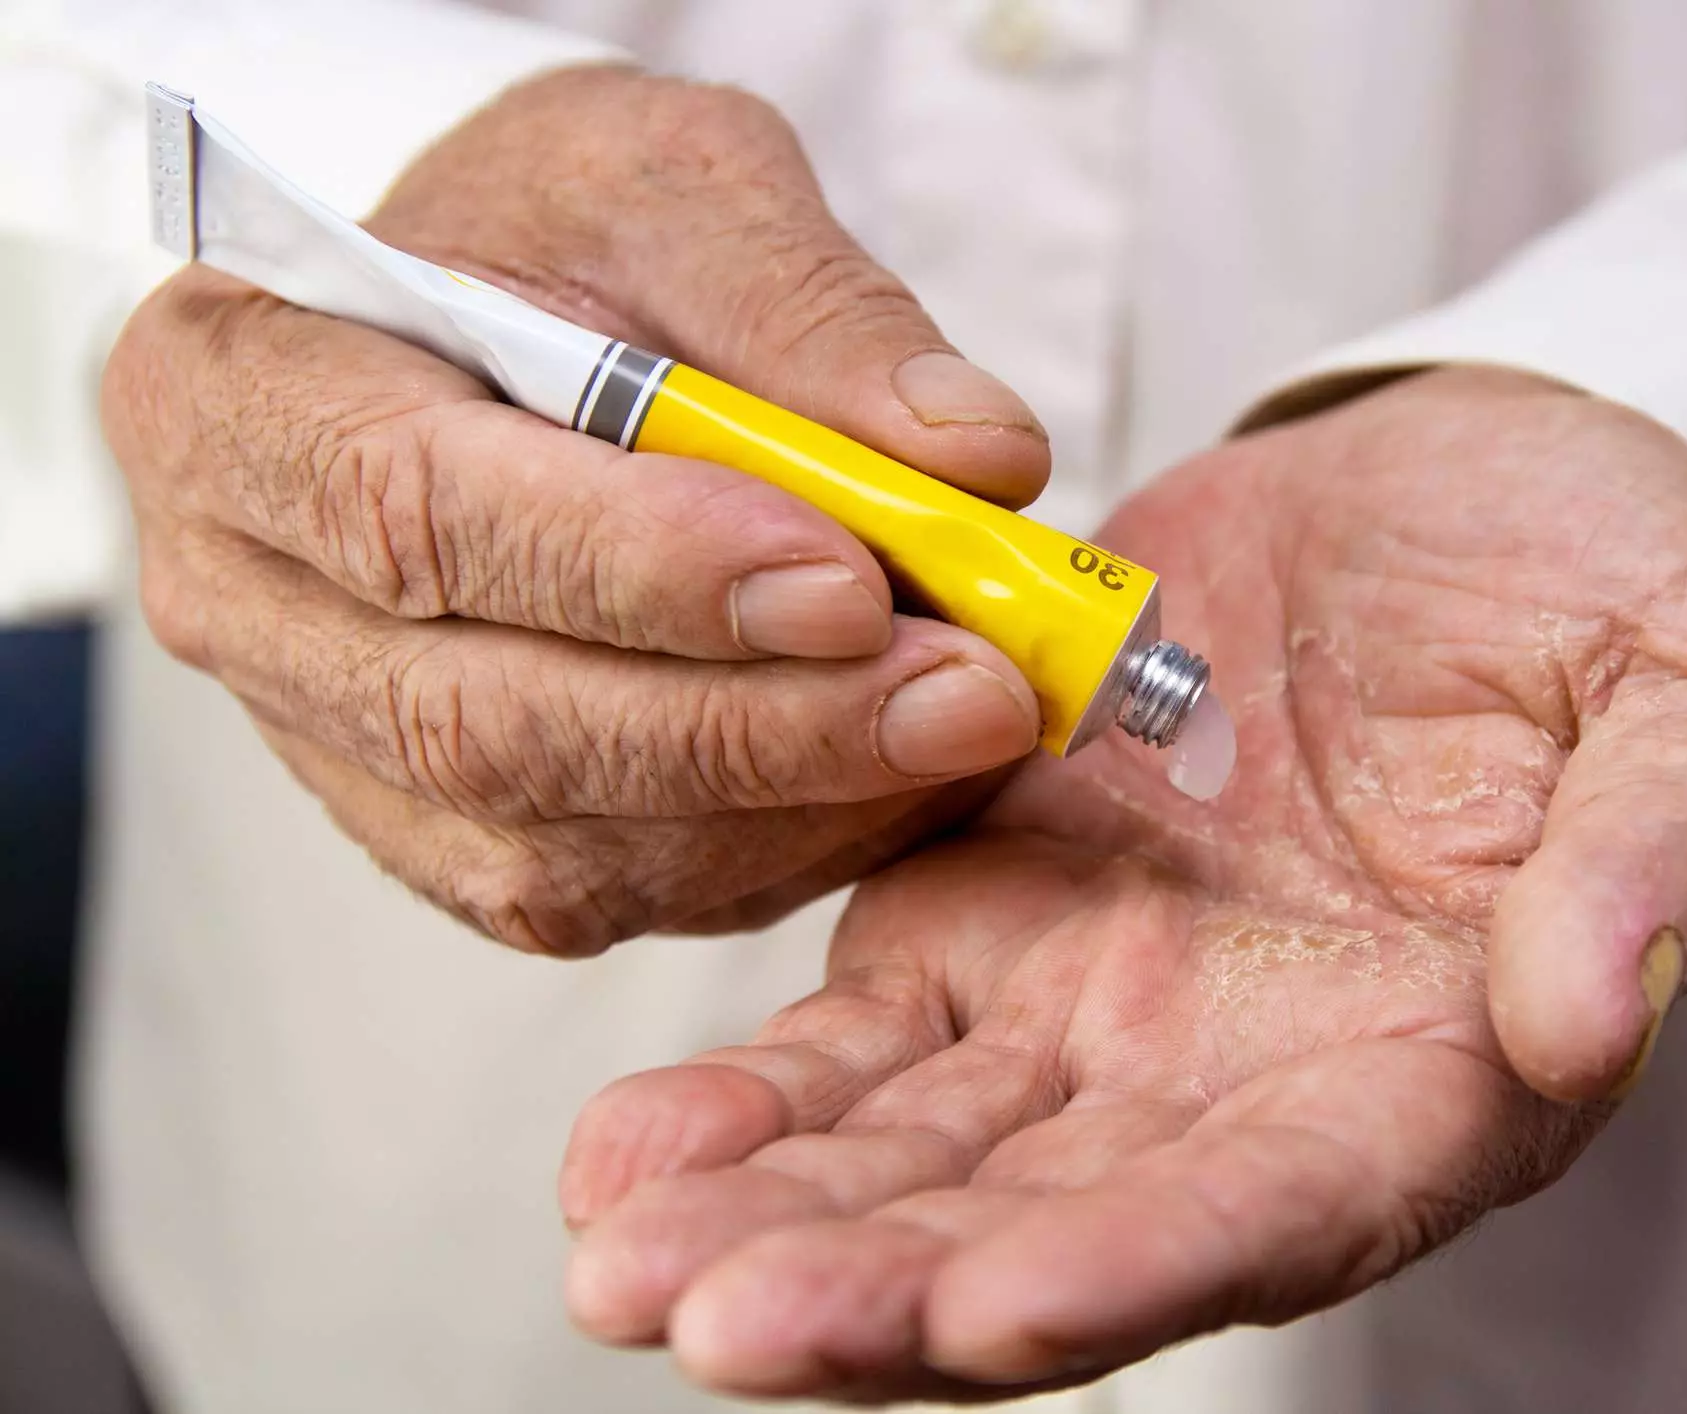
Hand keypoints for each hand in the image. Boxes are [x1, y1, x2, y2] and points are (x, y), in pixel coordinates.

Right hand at [100, 65, 1049, 955]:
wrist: (499, 326)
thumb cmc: (558, 235)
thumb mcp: (671, 183)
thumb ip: (808, 304)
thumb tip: (977, 456)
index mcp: (236, 396)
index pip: (417, 509)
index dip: (638, 566)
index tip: (849, 580)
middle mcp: (252, 603)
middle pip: (490, 718)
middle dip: (756, 722)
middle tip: (969, 690)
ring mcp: (340, 749)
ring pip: (560, 843)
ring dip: (791, 802)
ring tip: (969, 726)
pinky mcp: (445, 841)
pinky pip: (612, 893)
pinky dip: (777, 847)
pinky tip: (899, 776)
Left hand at [556, 368, 1686, 1399]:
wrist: (1464, 492)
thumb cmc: (1626, 598)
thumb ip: (1672, 853)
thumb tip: (1587, 1012)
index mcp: (1437, 1067)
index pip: (1294, 1205)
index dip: (1146, 1262)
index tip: (995, 1305)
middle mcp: (1251, 1086)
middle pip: (1062, 1228)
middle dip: (891, 1294)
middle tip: (717, 1327)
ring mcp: (1104, 1011)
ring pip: (926, 1157)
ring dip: (778, 1223)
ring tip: (620, 1263)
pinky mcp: (990, 913)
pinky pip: (858, 1034)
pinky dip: (751, 1095)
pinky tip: (630, 1145)